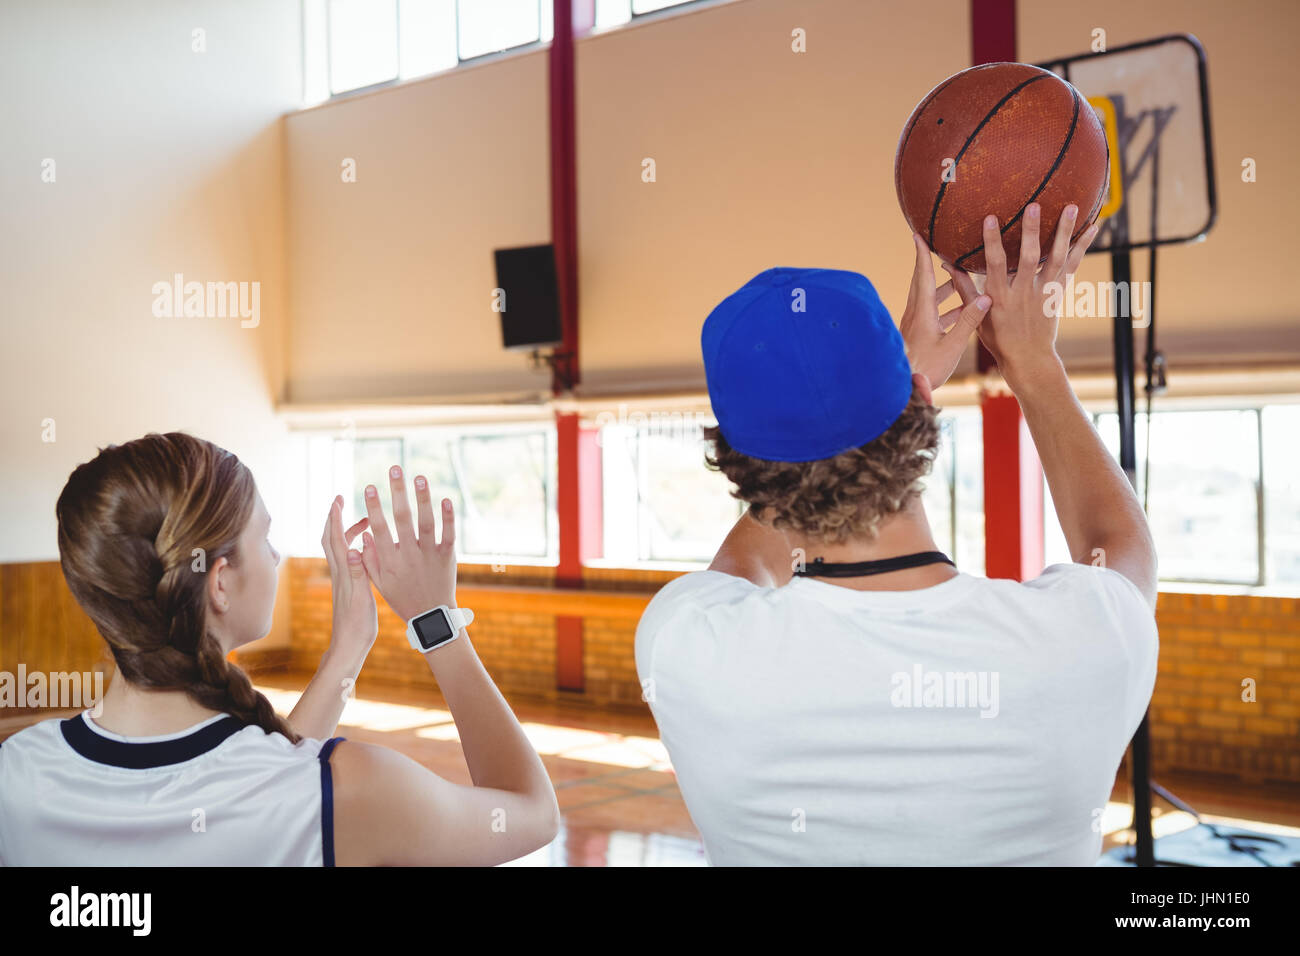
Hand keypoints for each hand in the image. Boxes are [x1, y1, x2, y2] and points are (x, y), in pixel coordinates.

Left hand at [321, 495, 376, 669]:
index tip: (338, 498)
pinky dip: (354, 547)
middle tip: (344, 502)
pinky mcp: (347, 587)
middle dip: (336, 518)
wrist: (349, 646)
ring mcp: (342, 580)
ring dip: (347, 531)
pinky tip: (366, 549)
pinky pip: (347, 560)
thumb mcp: (361, 599)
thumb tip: (353, 549)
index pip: (336, 538)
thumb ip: (357, 574)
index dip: (336, 517)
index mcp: (343, 573)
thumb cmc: (357, 626)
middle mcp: (339, 573)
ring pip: (340, 548)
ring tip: (365, 522)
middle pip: (332, 539)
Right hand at [358, 465, 458, 621]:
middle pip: (402, 518)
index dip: (374, 506)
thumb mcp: (379, 582)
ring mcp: (429, 554)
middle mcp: (409, 554)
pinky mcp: (447, 556)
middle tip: (395, 468)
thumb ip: (370, 559)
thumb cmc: (402, 597)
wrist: (431, 615)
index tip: (369, 486)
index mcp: (389, 560)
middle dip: (397, 492)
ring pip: (426, 522)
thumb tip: (364, 533)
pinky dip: (448, 517)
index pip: (380, 528)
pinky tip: (446, 499)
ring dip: (423, 498)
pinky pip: (449, 534)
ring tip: (419, 476)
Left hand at [899, 232, 991, 390]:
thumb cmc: (926, 369)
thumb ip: (969, 321)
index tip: (919, 234)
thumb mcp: (953, 346)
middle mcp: (915, 315)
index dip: (922, 254)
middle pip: (924, 283)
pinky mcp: (917, 336)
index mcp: (922, 313)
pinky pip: (932, 314)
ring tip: (962, 281)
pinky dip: (946, 308)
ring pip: (929, 300)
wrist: (903, 390)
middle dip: (934, 265)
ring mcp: (914, 326)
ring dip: (945, 289)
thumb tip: (985, 298)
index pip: (923, 276)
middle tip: (944, 249)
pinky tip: (960, 312)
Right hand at [947, 203, 1098, 386]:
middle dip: (1031, 231)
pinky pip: (1072, 267)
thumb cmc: (998, 338)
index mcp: (999, 297)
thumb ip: (963, 288)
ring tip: (1072, 207)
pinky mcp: (1058, 293)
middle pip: (1029, 258)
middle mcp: (1023, 293)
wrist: (1028, 359)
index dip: (992, 241)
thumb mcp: (976, 317)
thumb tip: (947, 264)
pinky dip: (1082, 247)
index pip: (995, 265)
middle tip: (1035, 205)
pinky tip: (1092, 227)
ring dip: (1064, 232)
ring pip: (1056, 259)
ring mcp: (1044, 292)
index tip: (990, 218)